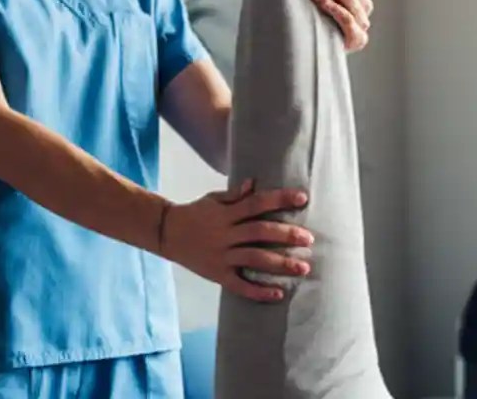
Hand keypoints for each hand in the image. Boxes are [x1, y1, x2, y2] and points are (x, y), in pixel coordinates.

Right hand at [160, 179, 314, 301]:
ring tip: (304, 267)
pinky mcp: (217, 275)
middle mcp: (225, 234)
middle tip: (309, 239)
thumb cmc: (195, 214)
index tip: (302, 198)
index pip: (257, 203)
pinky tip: (278, 294)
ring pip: (255, 259)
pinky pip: (240, 285)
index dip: (279, 199)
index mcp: (226, 214)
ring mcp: (221, 256)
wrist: (167, 234)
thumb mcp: (213, 199)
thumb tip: (255, 183)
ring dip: (280, 264)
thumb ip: (235, 195)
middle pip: (259, 232)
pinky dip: (259, 291)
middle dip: (286, 235)